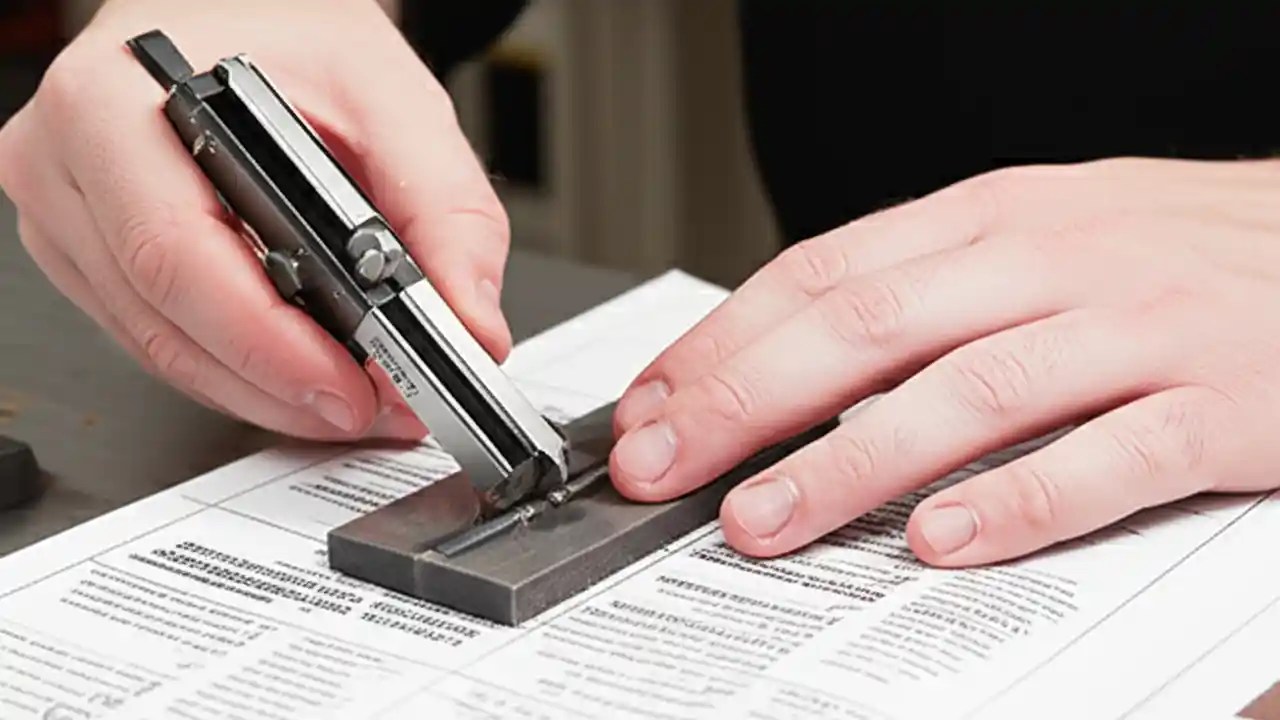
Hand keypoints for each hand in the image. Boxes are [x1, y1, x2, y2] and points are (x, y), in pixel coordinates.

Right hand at [0, 0, 509, 440]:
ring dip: (268, 392)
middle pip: (167, 322)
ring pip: (163, 350)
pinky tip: (306, 372)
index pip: (178, 257)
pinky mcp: (89, 256)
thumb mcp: (393, 101)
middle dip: (284, 385)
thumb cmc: (297, 34)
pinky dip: (242, 370)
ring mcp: (68, 217)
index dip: (270, 345)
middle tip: (377, 407)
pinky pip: (162, 342)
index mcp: (114, 104)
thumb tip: (470, 322)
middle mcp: (66, 163)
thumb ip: (449, 213)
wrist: (252, 13)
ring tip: (360, 397)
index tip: (353, 386)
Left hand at [609, 157, 1279, 565]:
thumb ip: (926, 290)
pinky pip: (1108, 456)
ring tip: (762, 518)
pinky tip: (939, 542)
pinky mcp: (1222, 403)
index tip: (652, 407)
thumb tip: (789, 356)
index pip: (823, 273)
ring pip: (966, 392)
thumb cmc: (1175, 253)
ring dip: (848, 461)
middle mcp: (1053, 259)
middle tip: (660, 467)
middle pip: (866, 325)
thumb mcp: (1040, 237)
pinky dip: (1017, 502)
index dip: (723, 343)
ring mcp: (1138, 327)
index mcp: (994, 217)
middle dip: (744, 400)